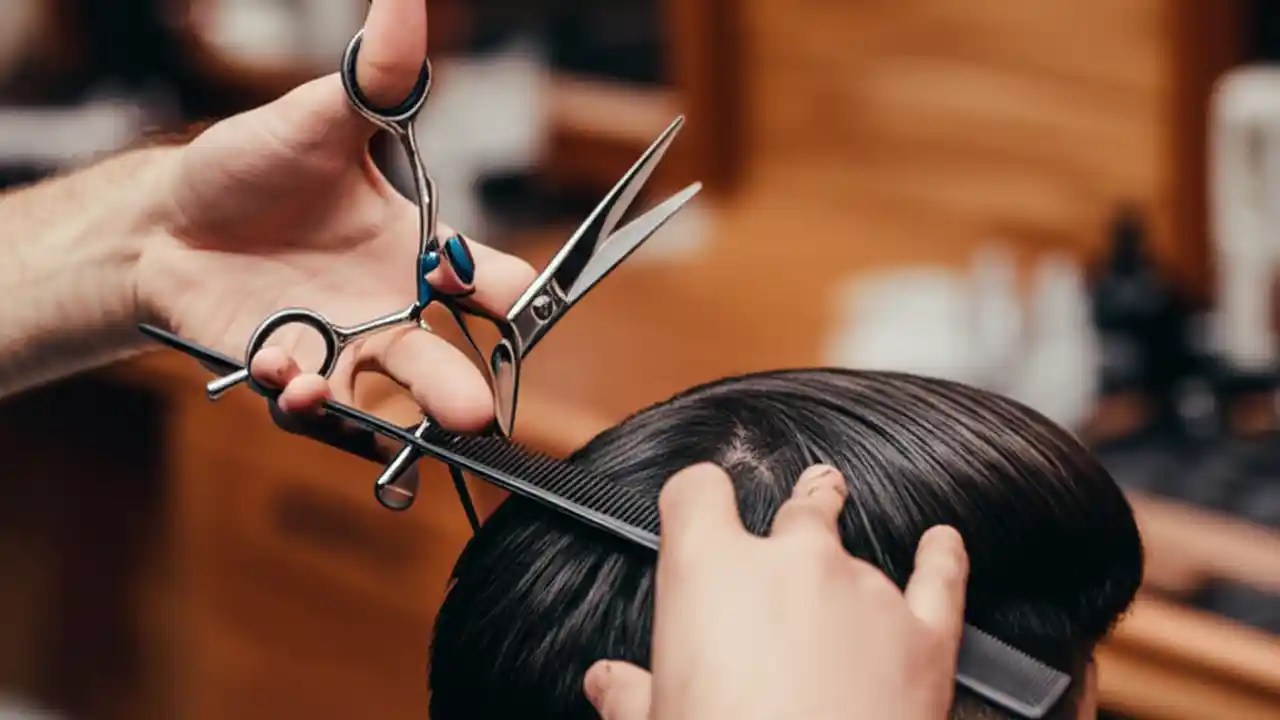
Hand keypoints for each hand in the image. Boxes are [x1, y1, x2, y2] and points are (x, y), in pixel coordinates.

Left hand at [134, 0, 533, 433]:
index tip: (517, 301)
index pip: (488, 280)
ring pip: (381, 395)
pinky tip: (289, 379)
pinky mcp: (292, 370)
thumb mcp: (317, 118)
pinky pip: (311, 399)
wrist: (170, 221)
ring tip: (331, 388)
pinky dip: (303, 396)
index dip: (509, 293)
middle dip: (460, 388)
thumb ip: (374, 78)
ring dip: (374, 409)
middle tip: (472, 410)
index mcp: (415, 252)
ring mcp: (343, 345)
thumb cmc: (252, 168)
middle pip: (446, 357)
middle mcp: (391, 308)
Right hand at [583, 463, 969, 719]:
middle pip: (794, 509)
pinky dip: (941, 558)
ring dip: (844, 567)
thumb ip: (631, 694)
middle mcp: (790, 563)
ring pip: (854, 548)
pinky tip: (941, 545)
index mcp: (710, 573)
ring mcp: (862, 590)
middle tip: (790, 532)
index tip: (699, 511)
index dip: (697, 499)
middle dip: (794, 515)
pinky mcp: (923, 633)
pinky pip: (938, 578)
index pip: (697, 492)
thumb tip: (608, 685)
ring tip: (840, 587)